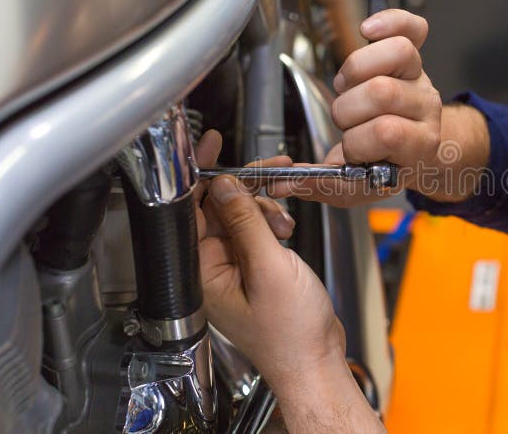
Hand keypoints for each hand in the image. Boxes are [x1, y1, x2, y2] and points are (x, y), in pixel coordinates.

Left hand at [195, 139, 383, 431]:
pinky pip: (255, 231)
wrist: (317, 360)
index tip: (210, 146)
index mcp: (203, 272)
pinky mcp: (254, 269)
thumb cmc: (291, 333)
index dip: (200, 174)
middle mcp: (213, 268)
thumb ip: (244, 221)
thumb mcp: (269, 268)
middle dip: (245, 190)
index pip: (190, 211)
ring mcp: (234, 268)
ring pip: (239, 216)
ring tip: (285, 226)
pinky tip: (286, 232)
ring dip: (263, 210)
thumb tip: (224, 185)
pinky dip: (271, 224)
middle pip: (217, 208)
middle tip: (271, 172)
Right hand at [270, 10, 442, 206]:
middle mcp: (425, 109)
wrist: (414, 151)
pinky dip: (390, 22)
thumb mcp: (356, 186)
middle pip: (381, 91)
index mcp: (418, 146)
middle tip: (347, 121)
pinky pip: (411, 28)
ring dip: (356, 71)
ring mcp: (420, 79)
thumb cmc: (382, 166)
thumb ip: (321, 185)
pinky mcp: (413, 57)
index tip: (351, 152)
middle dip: (349, 109)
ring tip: (350, 88)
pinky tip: (369, 30)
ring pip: (395, 53)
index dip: (357, 141)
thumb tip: (283, 183)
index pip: (387, 132)